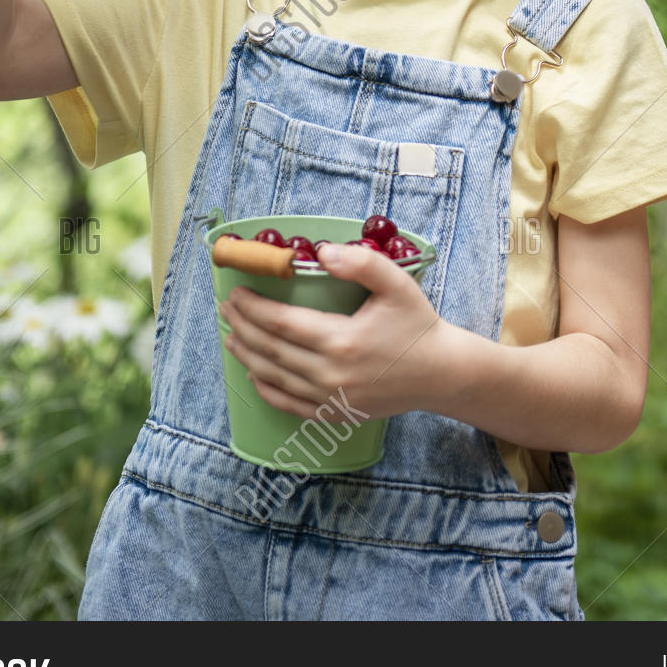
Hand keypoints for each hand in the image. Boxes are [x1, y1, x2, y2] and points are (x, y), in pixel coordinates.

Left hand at [219, 242, 453, 424]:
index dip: (254, 308)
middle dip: (243, 327)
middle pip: (271, 349)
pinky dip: (268, 390)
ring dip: (247, 356)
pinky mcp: (336, 414)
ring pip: (275, 377)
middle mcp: (330, 374)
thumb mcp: (396, 284)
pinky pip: (291, 405)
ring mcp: (332, 399)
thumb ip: (361, 263)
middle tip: (225, 308)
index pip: (281, 323)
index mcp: (341, 340)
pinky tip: (255, 376)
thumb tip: (321, 252)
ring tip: (230, 337)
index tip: (237, 292)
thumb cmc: (417, 325)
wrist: (441, 373)